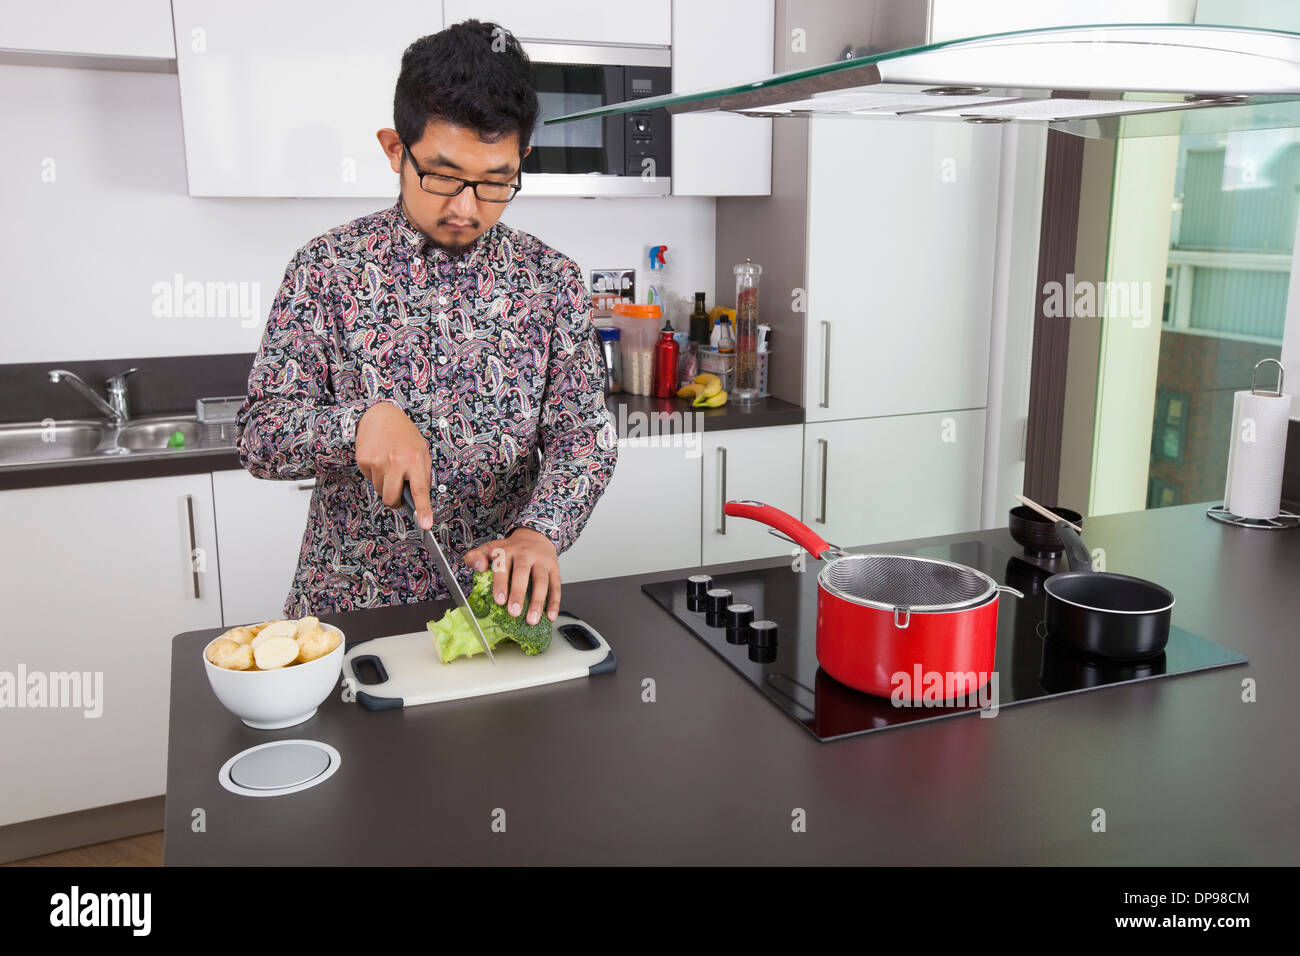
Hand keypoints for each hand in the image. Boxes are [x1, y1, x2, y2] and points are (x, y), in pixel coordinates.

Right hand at [355, 401, 432, 527]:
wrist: (381, 415)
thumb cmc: (405, 435)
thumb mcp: (422, 452)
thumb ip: (422, 475)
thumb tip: (418, 499)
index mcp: (414, 459)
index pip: (420, 490)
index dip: (423, 510)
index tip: (425, 524)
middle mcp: (396, 461)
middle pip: (392, 499)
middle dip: (395, 501)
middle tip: (398, 489)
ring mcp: (377, 462)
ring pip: (380, 491)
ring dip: (385, 485)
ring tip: (389, 466)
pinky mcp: (363, 460)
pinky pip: (370, 480)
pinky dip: (375, 475)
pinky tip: (379, 460)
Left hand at [463, 528, 559, 624]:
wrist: (535, 536)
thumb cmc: (510, 549)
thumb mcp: (490, 549)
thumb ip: (476, 557)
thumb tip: (478, 567)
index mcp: (507, 550)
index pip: (503, 566)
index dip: (501, 584)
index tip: (500, 601)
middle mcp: (525, 554)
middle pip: (522, 573)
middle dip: (518, 594)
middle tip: (514, 612)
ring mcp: (542, 561)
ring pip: (541, 581)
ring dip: (538, 602)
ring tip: (532, 619)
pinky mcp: (554, 568)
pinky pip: (556, 586)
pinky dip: (554, 602)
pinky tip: (550, 616)